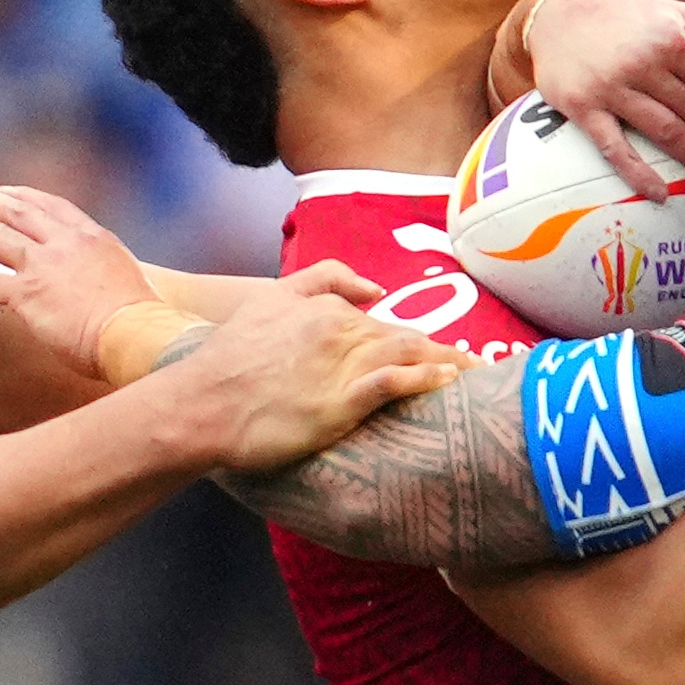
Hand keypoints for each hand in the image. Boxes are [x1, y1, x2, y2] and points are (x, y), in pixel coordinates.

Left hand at [0, 184, 162, 375]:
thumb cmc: (145, 326)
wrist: (142, 336)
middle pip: (17, 210)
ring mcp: (45, 265)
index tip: (5, 193)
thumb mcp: (130, 289)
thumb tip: (94, 299)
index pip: (53, 207)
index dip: (25, 197)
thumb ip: (103, 282)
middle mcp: (67, 243)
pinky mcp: (28, 293)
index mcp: (95, 239)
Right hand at [160, 264, 466, 470]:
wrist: (198, 403)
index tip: (450, 356)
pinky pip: (392, 383)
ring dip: (449, 363)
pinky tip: (448, 381)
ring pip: (407, 355)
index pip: (383, 323)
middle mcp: (337, 330)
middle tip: (486, 369)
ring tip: (482, 376)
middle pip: (406, 338)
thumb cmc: (228, 360)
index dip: (420, 340)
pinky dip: (423, 378)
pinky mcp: (338, 401)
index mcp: (322, 309)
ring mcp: (339, 365)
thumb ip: (321, 280)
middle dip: (448, 351)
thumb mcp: (268, 300)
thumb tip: (374, 288)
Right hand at [493, 0, 684, 190]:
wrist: (559, 8)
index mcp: (670, 38)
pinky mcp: (584, 107)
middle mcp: (643, 62)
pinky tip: (660, 194)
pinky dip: (639, 175)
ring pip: (665, 132)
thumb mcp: (670, 10)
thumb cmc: (624, 13)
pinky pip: (616, 149)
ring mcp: (612, 87)